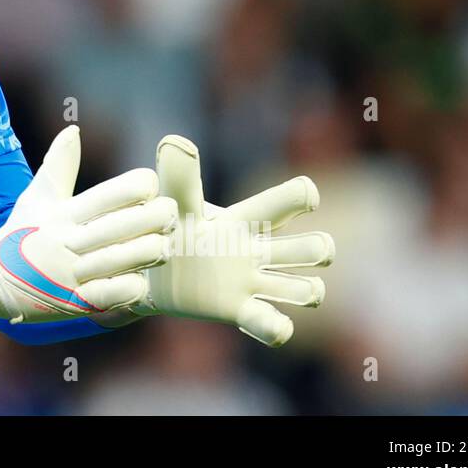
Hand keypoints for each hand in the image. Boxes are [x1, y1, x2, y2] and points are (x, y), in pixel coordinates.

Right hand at [0, 126, 177, 327]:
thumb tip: (73, 129)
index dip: (131, 188)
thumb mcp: (35, 198)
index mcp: (61, 215)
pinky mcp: (72, 303)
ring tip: (167, 243)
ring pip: (116, 262)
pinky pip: (106, 297)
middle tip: (173, 211)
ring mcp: (69, 275)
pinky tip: (144, 281)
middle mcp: (66, 243)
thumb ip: (58, 165)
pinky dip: (127, 288)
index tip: (151, 182)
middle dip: (151, 218)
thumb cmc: (21, 233)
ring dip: (146, 251)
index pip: (102, 196)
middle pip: (116, 228)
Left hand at [96, 135, 334, 345]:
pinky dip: (278, 327)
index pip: (281, 204)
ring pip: (303, 289)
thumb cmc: (168, 230)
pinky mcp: (239, 312)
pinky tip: (277, 327)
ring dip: (307, 290)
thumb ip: (178, 179)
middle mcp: (256, 252)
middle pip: (310, 249)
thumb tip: (175, 139)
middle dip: (319, 249)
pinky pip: (269, 323)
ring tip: (295, 290)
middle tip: (309, 250)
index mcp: (242, 221)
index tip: (308, 195)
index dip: (301, 197)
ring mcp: (251, 284)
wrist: (147, 272)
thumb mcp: (174, 207)